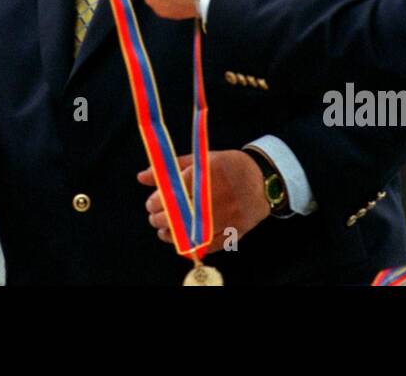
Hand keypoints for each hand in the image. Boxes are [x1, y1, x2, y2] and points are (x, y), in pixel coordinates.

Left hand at [138, 150, 270, 253]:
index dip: (158, 201)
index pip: (176, 191)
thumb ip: (171, 168)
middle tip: (154, 217)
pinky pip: (208, 244)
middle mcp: (219, 194)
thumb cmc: (228, 167)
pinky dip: (191, 244)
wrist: (263, 181)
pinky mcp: (235, 231)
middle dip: (161, 218)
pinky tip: (181, 239)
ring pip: (193, 232)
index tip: (151, 204)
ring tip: (164, 230)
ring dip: (172, 234)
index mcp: (209, 172)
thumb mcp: (202, 159)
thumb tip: (142, 177)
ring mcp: (229, 215)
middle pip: (182, 214)